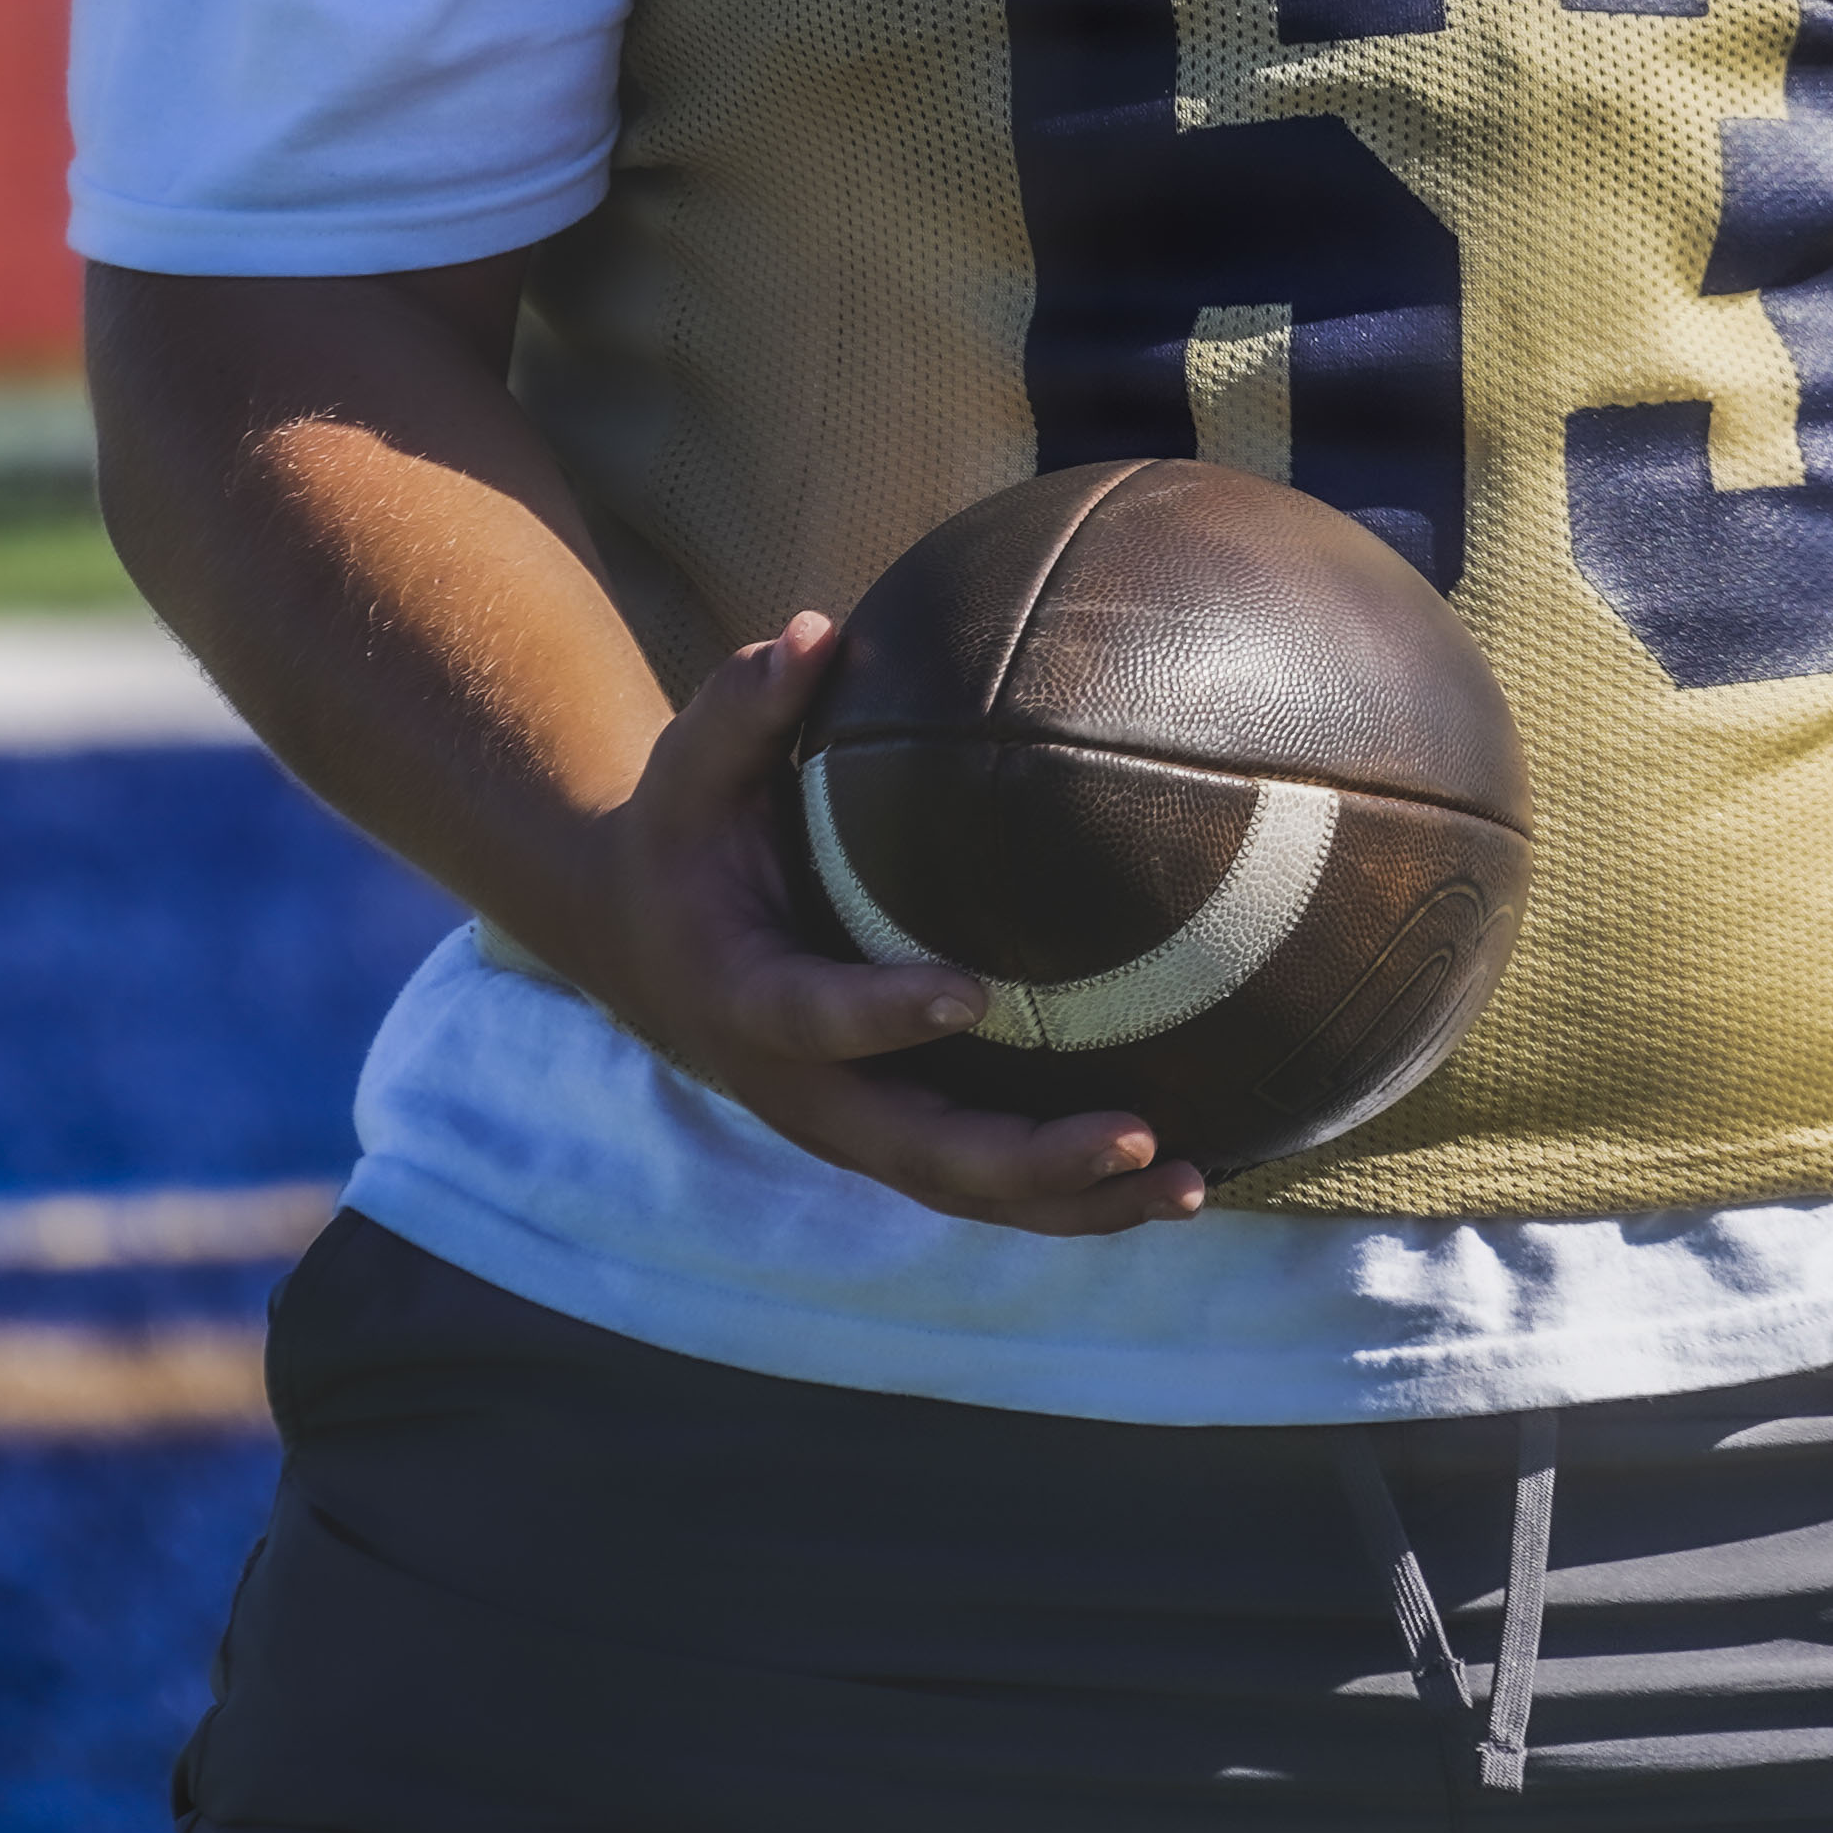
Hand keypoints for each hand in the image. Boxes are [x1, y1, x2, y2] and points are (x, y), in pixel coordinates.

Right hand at [562, 609, 1210, 1237]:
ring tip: (1188, 1182)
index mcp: (745, 995)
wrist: (645, 943)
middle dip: (1024, 1157)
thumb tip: (815, 631)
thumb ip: (747, 703)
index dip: (885, 1014)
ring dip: (1076, 1201)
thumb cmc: (686, 835)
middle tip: (1133, 1135)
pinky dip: (1076, 1195)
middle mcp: (800, 1089)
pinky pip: (986, 1184)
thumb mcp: (692, 767)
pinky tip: (1179, 1175)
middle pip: (915, 1150)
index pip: (814, 1015)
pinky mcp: (892, 1137)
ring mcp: (850, 1128)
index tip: (971, 991)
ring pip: (965, 1190)